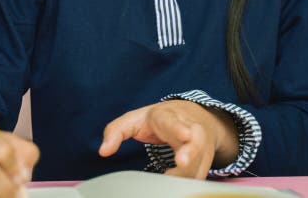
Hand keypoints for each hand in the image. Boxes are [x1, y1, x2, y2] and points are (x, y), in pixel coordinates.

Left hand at [98, 100, 238, 178]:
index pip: (174, 122)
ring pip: (199, 163)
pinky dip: (187, 186)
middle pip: (195, 141)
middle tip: (183, 162)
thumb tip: (103, 151)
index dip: (179, 128)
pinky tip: (174, 191)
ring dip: (188, 175)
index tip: (184, 134)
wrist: (196, 116)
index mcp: (170, 117)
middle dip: (190, 152)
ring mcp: (200, 147)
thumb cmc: (161, 120)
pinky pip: (198, 177)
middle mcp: (190, 130)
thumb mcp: (136, 119)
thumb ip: (116, 131)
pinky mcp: (204, 163)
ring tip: (171, 187)